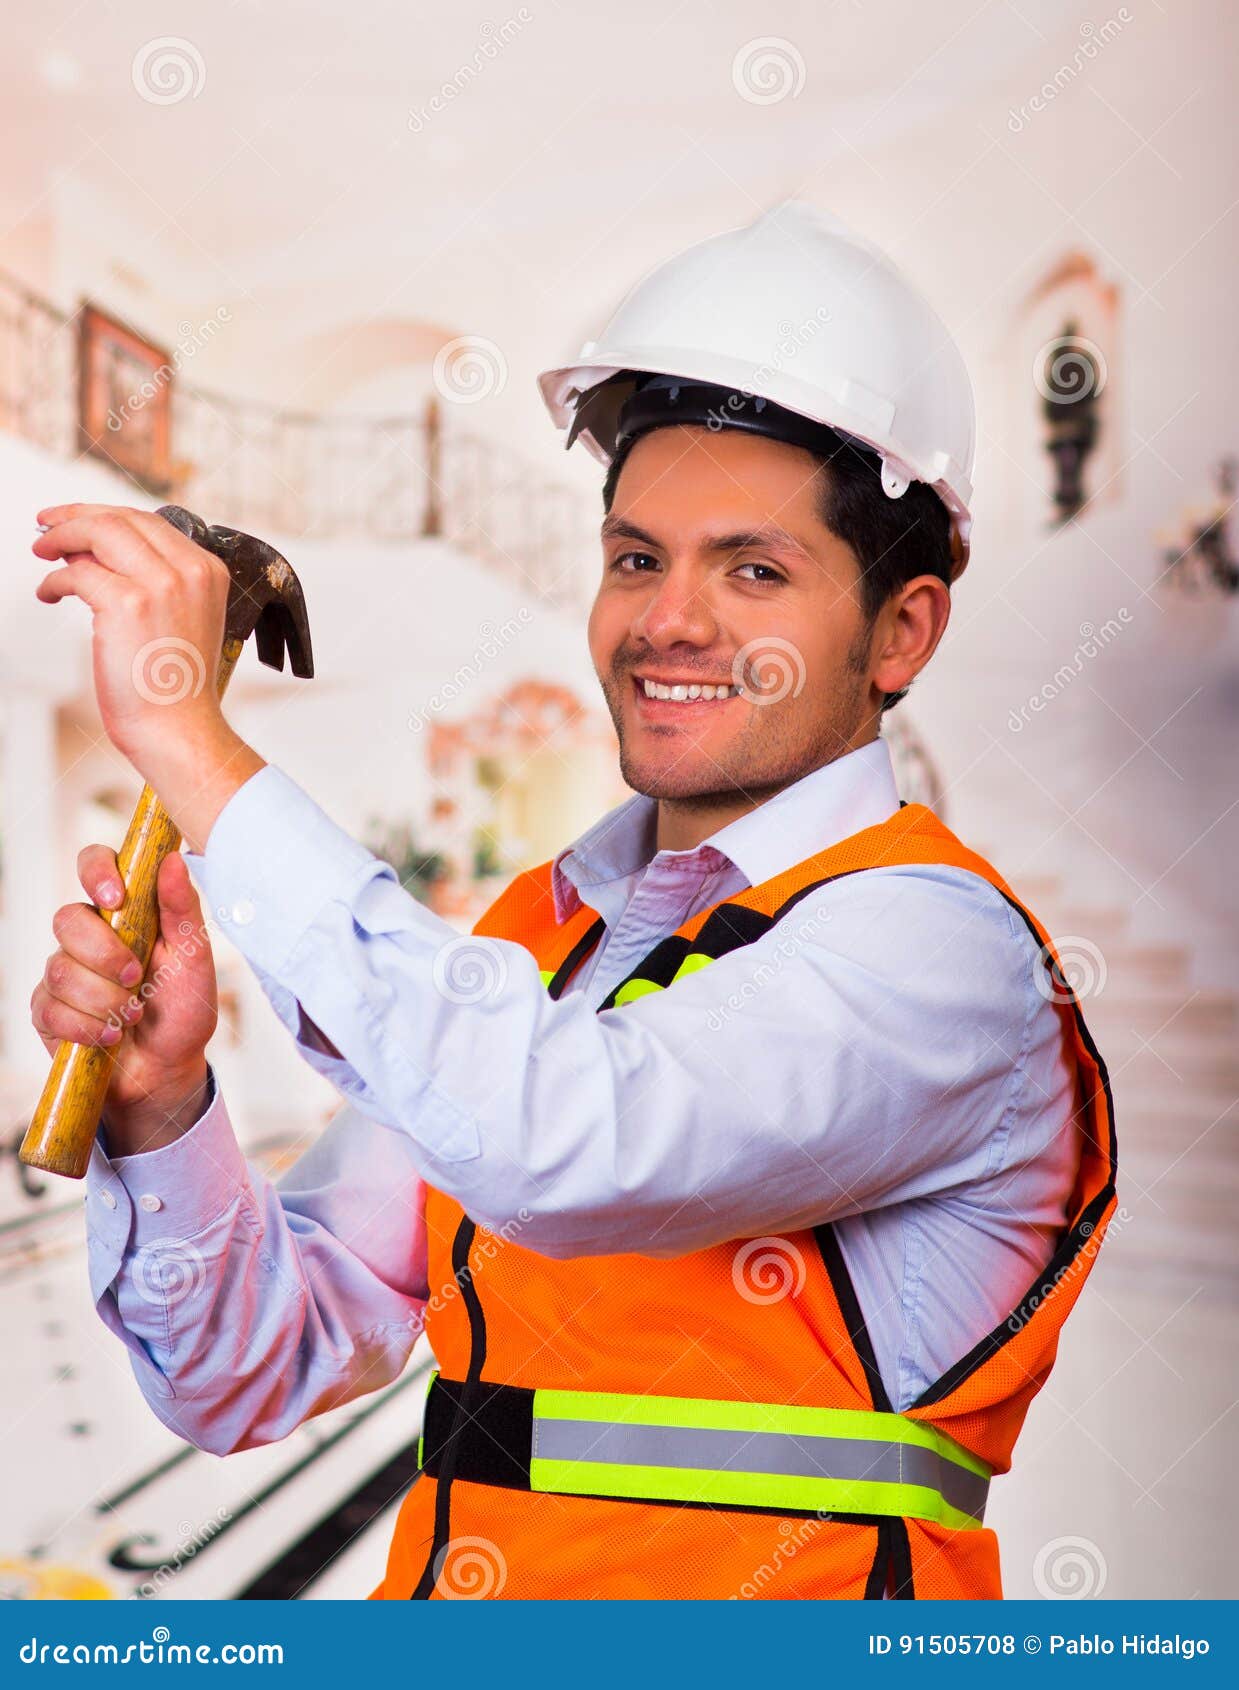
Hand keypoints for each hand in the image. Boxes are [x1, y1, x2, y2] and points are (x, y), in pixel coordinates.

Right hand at [31, 844, 218, 1155]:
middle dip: (103, 954)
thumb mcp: (195, 960)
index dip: (97, 873)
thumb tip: (174, 860)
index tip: (116, 898)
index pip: (94, 865)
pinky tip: (111, 1036)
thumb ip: (184, 911)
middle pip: (67, 920)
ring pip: (60, 970)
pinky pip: (51, 1009)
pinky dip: (87, 1026)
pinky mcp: (48, 1011)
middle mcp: (88, 936)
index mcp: (125, 912)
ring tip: (133, 1015)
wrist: (167, 1070)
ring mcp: (64, 973)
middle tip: (136, 978)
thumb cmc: (183, 1010)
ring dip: (103, 998)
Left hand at [33, 503, 229, 763]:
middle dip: (76, 516)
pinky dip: (54, 581)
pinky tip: (49, 594)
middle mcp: (188, 572)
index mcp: (208, 571)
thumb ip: (149, 579)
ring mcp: (160, 585)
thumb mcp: (181, 618)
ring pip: (99, 532)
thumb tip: (91, 549)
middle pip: (122, 518)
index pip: (150, 521)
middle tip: (47, 525)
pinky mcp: (127, 605)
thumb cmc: (176, 685)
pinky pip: (77, 574)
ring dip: (61, 537)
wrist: (178, 727)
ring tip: (43, 551)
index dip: (105, 514)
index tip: (77, 518)